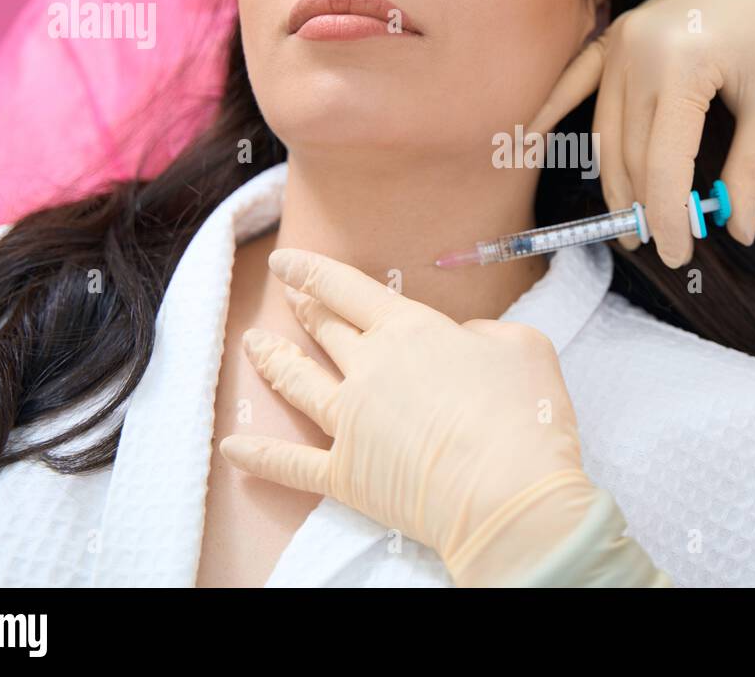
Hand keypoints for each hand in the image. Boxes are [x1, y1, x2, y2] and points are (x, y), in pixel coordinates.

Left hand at [218, 248, 596, 582]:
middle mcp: (370, 370)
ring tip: (253, 343)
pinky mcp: (346, 475)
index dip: (314, 271)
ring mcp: (351, 423)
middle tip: (289, 295)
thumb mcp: (522, 345)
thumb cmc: (523, 416)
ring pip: (300, 384)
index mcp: (410, 331)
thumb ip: (484, 332)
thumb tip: (463, 343)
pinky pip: (291, 464)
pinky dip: (259, 457)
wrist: (508, 494)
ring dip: (274, 361)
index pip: (350, 289)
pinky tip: (231, 449)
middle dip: (306, 307)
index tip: (290, 261)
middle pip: (327, 330)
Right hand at [527, 0, 754, 268]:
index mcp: (683, 69)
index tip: (679, 253)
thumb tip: (738, 230)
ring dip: (615, 183)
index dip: (669, 217)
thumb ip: (750, 169)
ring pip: (605, 135)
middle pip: (630, 157)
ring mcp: (618, 45)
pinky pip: (574, 84)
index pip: (665, 165)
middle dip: (644, 208)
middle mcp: (638, 56)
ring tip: (631, 222)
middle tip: (660, 245)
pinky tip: (532, 139)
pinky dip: (554, 113)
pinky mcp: (612, 39)